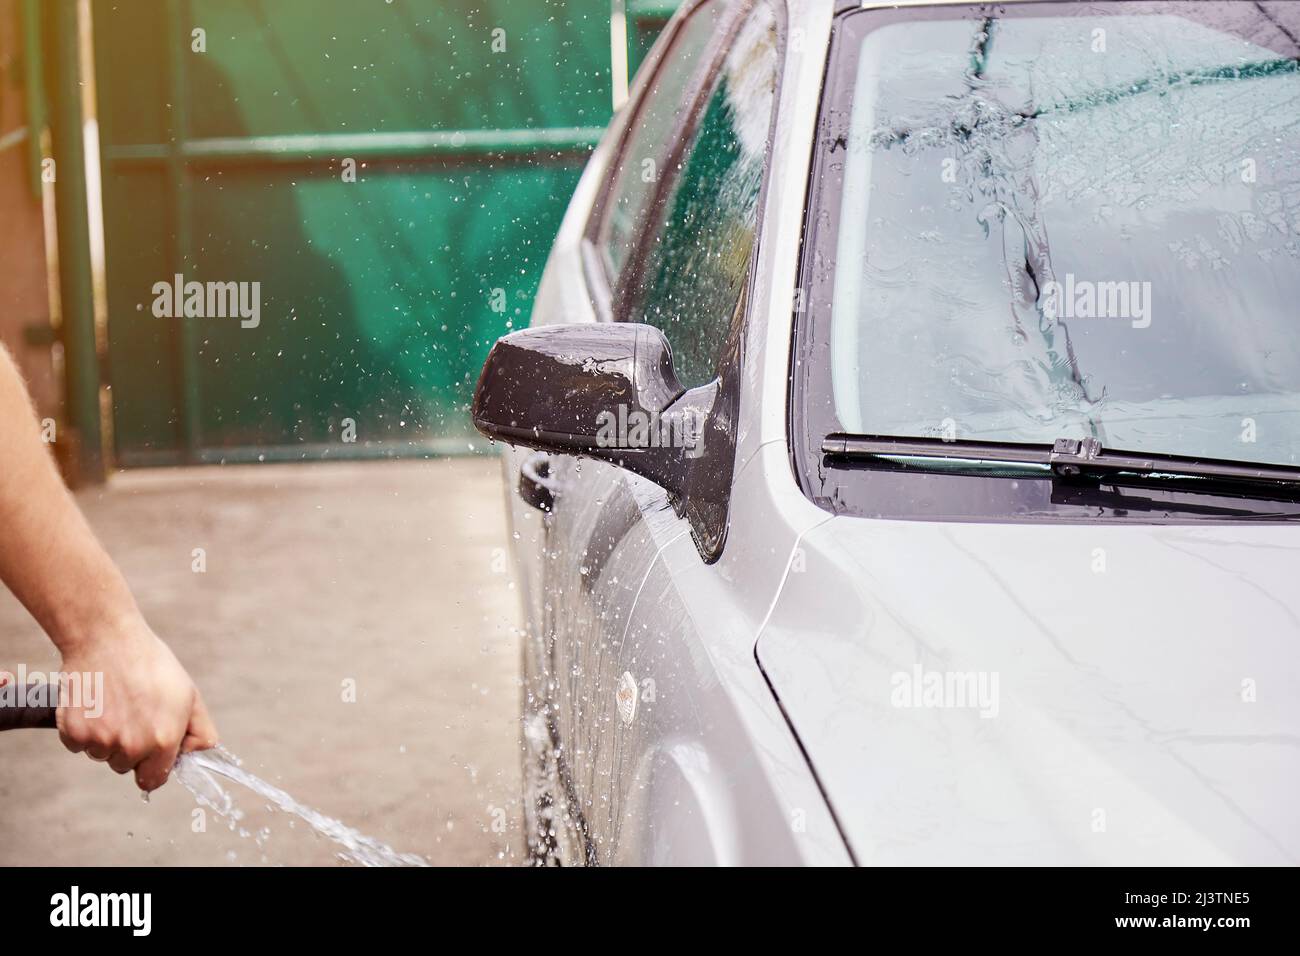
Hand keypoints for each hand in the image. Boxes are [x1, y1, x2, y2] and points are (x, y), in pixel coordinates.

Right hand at [56, 616, 217, 790]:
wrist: (108, 638)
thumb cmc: (151, 664)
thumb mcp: (189, 694)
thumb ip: (200, 730)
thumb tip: (197, 753)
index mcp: (163, 740)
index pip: (153, 780)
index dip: (152, 767)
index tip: (149, 753)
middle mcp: (131, 746)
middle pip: (125, 766)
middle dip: (129, 748)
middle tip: (132, 714)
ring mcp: (100, 741)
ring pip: (101, 755)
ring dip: (105, 737)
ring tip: (114, 703)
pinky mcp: (73, 733)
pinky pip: (77, 744)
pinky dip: (82, 729)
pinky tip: (94, 703)